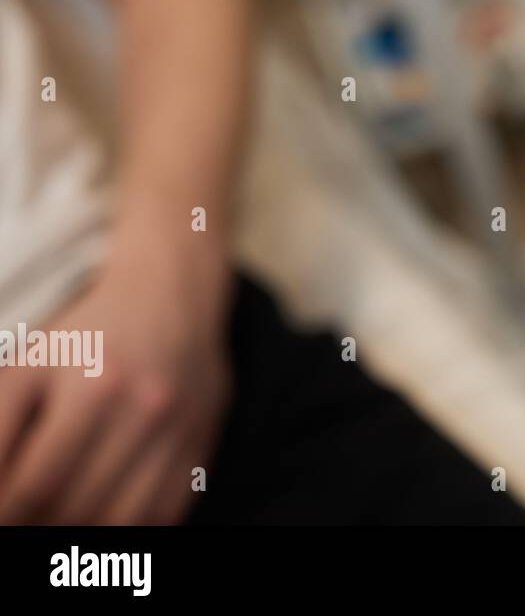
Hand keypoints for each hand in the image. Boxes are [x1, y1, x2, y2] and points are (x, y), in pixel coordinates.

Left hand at [0, 219, 231, 523]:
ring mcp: (180, 431)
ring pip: (120, 520)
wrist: (174, 297)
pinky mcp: (202, 445)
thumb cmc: (91, 334)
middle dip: (34, 521)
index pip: (33, 484)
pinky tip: (100, 514)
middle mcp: (146, 410)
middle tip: (21, 513)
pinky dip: (126, 526)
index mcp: (95, 386)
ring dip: (78, 530)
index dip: (5, 512)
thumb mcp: (30, 365)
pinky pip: (163, 514)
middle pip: (75, 506)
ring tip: (55, 515)